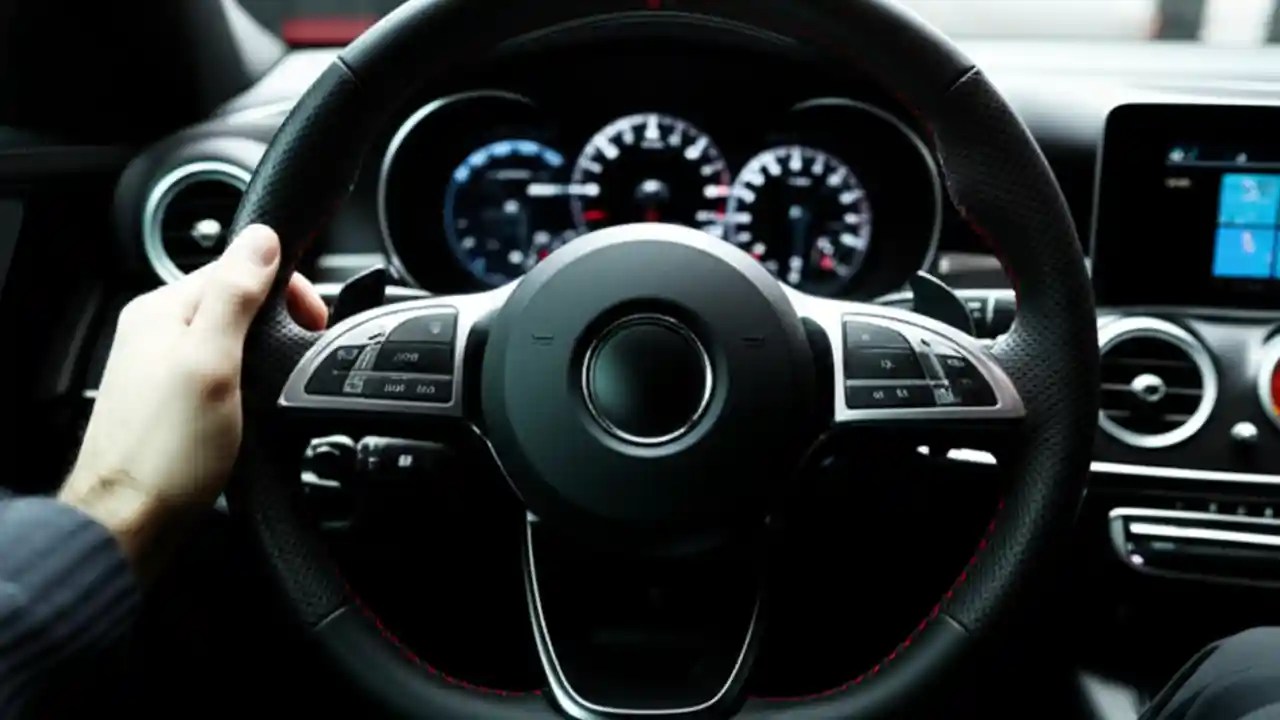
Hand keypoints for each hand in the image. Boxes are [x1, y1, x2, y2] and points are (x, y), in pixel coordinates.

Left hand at [59, 225, 327, 575]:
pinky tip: (257, 406)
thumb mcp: (212, 363)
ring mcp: (162, 369)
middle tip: (304, 356)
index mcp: (161, 310)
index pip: (237, 266)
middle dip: (278, 320)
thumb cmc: (166, 453)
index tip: (314, 321)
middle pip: (235, 301)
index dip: (286, 288)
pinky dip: (249, 380)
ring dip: (266, 351)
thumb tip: (262, 237)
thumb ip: (236, 295)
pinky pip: (222, 371)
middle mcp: (156, 333)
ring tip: (282, 383)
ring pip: (231, 338)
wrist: (130, 524)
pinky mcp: (173, 403)